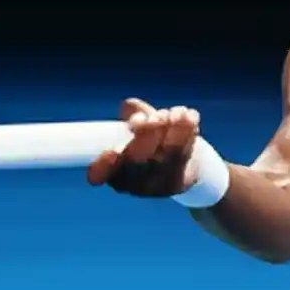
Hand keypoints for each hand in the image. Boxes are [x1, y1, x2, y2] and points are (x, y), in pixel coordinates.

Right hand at [86, 98, 202, 195]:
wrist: (181, 166)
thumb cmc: (151, 145)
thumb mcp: (139, 129)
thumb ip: (134, 116)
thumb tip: (129, 105)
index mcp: (113, 171)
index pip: (101, 174)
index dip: (103, 166)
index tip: (111, 151)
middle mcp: (134, 182)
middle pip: (137, 161)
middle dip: (145, 134)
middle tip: (153, 117)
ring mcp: (159, 183)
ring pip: (164, 156)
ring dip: (170, 129)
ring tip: (174, 112)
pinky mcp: (182, 180)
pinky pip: (185, 154)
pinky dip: (188, 131)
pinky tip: (189, 115)